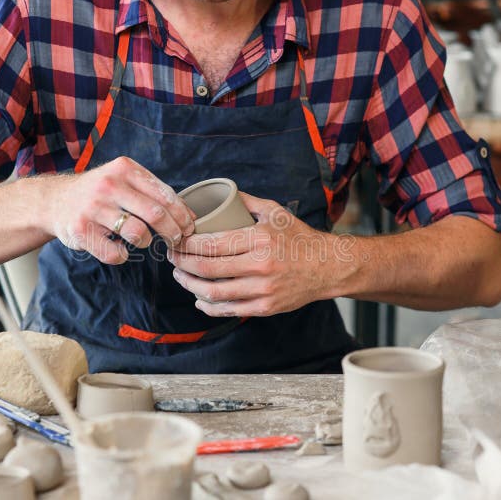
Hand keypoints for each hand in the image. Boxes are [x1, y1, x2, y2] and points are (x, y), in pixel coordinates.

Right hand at [45, 156, 194, 263]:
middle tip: (176, 240)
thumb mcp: (124, 180)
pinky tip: (120, 248)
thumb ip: (154, 192)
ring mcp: (93, 208)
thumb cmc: (100, 193)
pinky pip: (115, 254)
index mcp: (124, 169)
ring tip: (142, 240)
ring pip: (138, 234)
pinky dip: (123, 256)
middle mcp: (108, 185)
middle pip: (156, 215)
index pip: (165, 195)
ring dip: (147, 242)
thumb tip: (190, 216)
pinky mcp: (81, 231)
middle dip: (173, 232)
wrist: (55, 201)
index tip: (189, 228)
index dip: (182, 216)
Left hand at [168, 193, 352, 316]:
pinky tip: (198, 298)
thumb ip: (247, 202)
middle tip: (172, 256)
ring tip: (180, 275)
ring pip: (214, 292)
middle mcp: (260, 265)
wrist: (327, 266)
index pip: (212, 243)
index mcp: (259, 239)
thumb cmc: (298, 238)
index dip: (187, 244)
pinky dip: (208, 306)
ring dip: (190, 285)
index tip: (177, 240)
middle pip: (207, 268)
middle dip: (182, 263)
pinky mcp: (266, 307)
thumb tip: (219, 192)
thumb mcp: (275, 212)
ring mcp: (263, 289)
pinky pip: (229, 309)